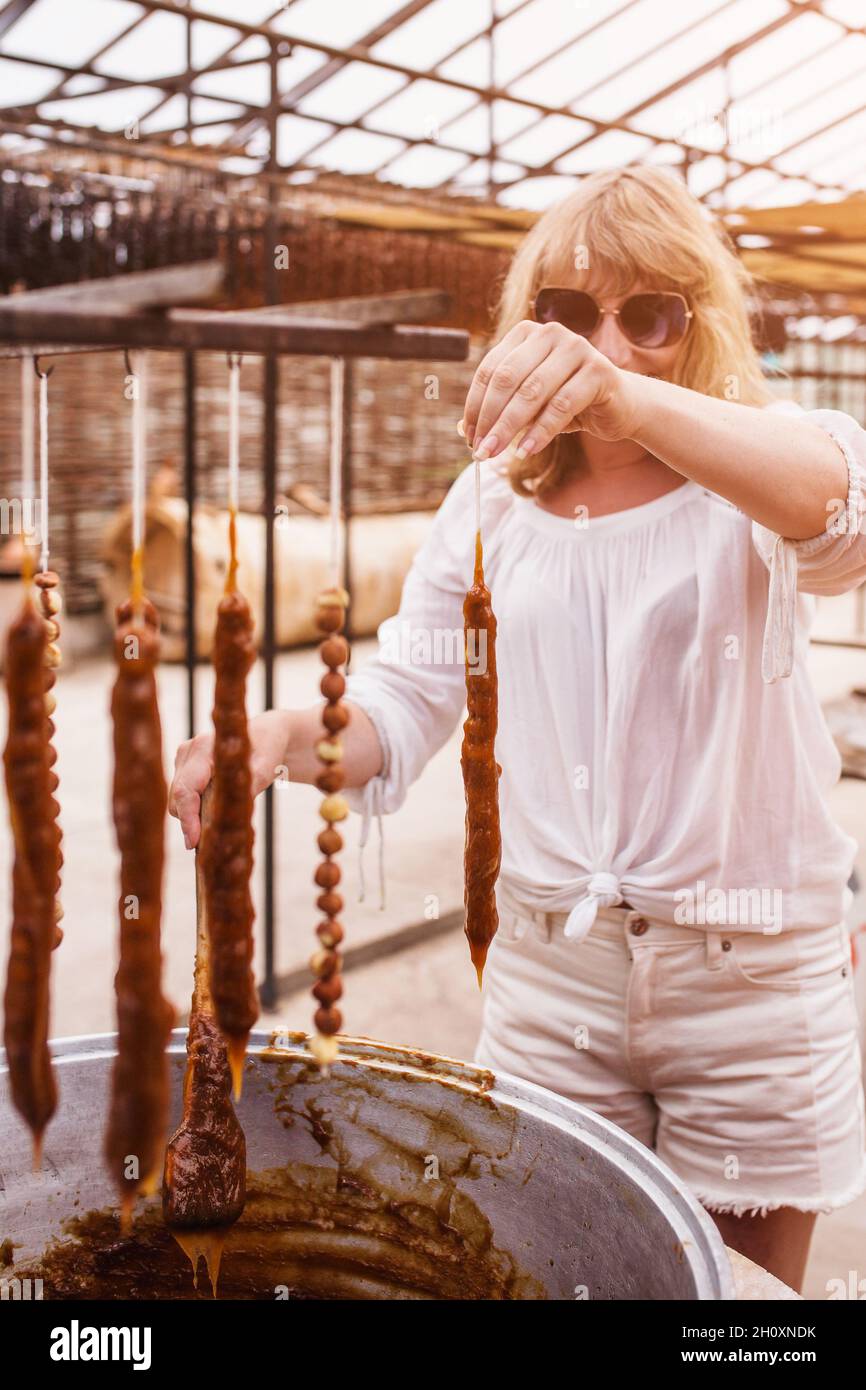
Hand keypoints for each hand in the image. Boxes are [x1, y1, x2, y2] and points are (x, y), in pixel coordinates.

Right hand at [169, 708, 290, 849]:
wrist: (266, 736)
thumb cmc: (266, 752)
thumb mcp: (264, 772)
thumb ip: (246, 791)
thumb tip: (227, 821)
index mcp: (204, 747)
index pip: (186, 790)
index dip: (187, 818)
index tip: (194, 843)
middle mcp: (187, 751)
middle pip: (177, 797)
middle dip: (189, 822)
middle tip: (209, 843)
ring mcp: (182, 758)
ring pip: (176, 799)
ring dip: (191, 816)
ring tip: (216, 826)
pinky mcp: (183, 767)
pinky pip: (182, 796)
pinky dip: (193, 809)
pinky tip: (212, 815)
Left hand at [462, 320, 639, 458]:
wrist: (620, 405)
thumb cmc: (569, 403)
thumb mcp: (531, 406)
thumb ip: (501, 410)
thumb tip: (463, 431)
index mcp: (527, 334)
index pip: (490, 370)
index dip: (475, 405)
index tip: (469, 437)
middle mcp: (551, 333)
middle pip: (507, 379)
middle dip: (489, 418)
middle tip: (479, 450)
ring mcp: (577, 348)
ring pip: (532, 391)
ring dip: (509, 427)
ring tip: (495, 453)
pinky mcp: (598, 370)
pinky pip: (561, 405)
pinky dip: (540, 431)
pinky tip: (526, 450)